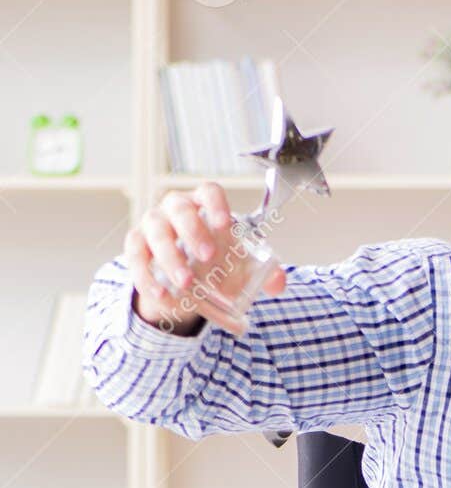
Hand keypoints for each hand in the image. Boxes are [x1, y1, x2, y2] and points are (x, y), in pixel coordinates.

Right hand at [125, 182, 286, 336]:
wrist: (186, 276)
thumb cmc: (216, 261)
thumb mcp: (240, 266)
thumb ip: (263, 274)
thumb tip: (278, 283)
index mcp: (204, 205)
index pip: (209, 192)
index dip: (216, 204)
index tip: (225, 225)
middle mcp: (176, 208)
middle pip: (179, 208)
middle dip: (193, 231)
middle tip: (209, 257)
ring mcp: (153, 224)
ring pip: (155, 232)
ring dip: (170, 258)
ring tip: (186, 284)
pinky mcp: (136, 245)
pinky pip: (135, 256)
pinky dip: (146, 277)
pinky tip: (161, 295)